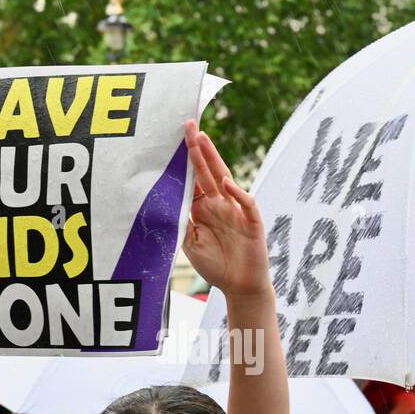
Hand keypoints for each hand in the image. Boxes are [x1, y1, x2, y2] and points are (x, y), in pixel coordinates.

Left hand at [182, 121, 270, 298]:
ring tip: (203, 140)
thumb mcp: (190, 244)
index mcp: (204, 208)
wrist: (240, 287)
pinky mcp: (252, 223)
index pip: (193, 178)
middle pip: (207, 171)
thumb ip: (180, 222)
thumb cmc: (216, 266)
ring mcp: (236, 211)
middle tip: (189, 125)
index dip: (186, 160)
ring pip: (225, 180)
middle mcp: (220, 204)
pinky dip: (238, 193)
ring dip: (214, 160)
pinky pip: (246, 204)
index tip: (175, 140)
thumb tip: (162, 202)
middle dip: (199, 149)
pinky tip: (227, 183)